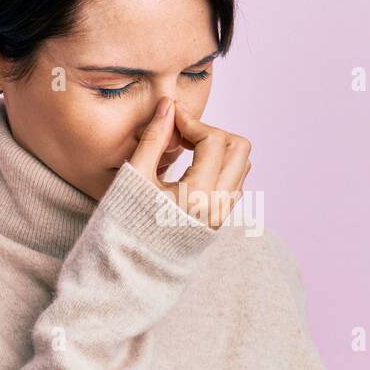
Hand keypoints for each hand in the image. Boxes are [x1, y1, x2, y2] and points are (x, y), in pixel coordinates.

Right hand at [128, 97, 250, 229]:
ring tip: (187, 147)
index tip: (172, 116)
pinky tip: (192, 164)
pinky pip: (234, 180)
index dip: (192, 121)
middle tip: (184, 132)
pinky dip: (220, 164)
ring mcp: (222, 212)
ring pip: (241, 164)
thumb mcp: (136, 176)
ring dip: (219, 147)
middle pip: (240, 148)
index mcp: (199, 195)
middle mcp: (218, 204)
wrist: (131, 264)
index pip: (213, 140)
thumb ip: (154, 138)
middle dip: (212, 132)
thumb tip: (168, 106)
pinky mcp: (219, 217)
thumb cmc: (127, 222)